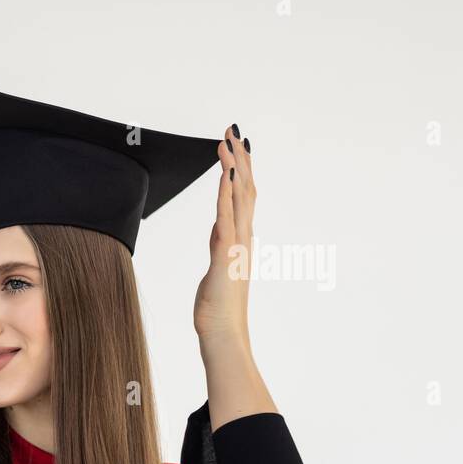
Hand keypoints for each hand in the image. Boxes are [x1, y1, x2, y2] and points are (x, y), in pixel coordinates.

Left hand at [194, 125, 255, 342]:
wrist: (222, 334)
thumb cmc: (218, 306)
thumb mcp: (218, 267)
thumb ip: (220, 246)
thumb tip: (219, 229)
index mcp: (240, 239)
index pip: (242, 196)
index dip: (240, 169)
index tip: (236, 146)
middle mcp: (243, 237)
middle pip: (244, 189)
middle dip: (239, 158)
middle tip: (233, 129)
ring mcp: (237, 245)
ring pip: (238, 198)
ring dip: (233, 167)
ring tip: (227, 141)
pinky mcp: (226, 255)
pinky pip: (227, 218)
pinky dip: (226, 194)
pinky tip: (225, 174)